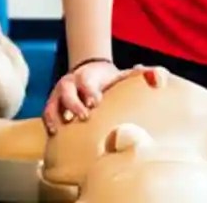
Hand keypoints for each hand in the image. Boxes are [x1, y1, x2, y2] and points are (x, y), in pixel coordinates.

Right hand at [42, 61, 157, 134]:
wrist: (92, 72)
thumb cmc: (112, 79)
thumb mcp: (126, 75)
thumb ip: (145, 74)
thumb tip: (159, 79)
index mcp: (88, 76)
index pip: (87, 82)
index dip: (90, 91)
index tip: (96, 102)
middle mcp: (71, 82)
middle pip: (68, 91)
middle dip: (74, 103)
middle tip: (84, 115)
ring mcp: (60, 94)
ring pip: (53, 102)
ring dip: (56, 115)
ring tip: (60, 129)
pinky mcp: (54, 104)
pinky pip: (47, 112)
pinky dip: (48, 121)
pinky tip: (54, 133)